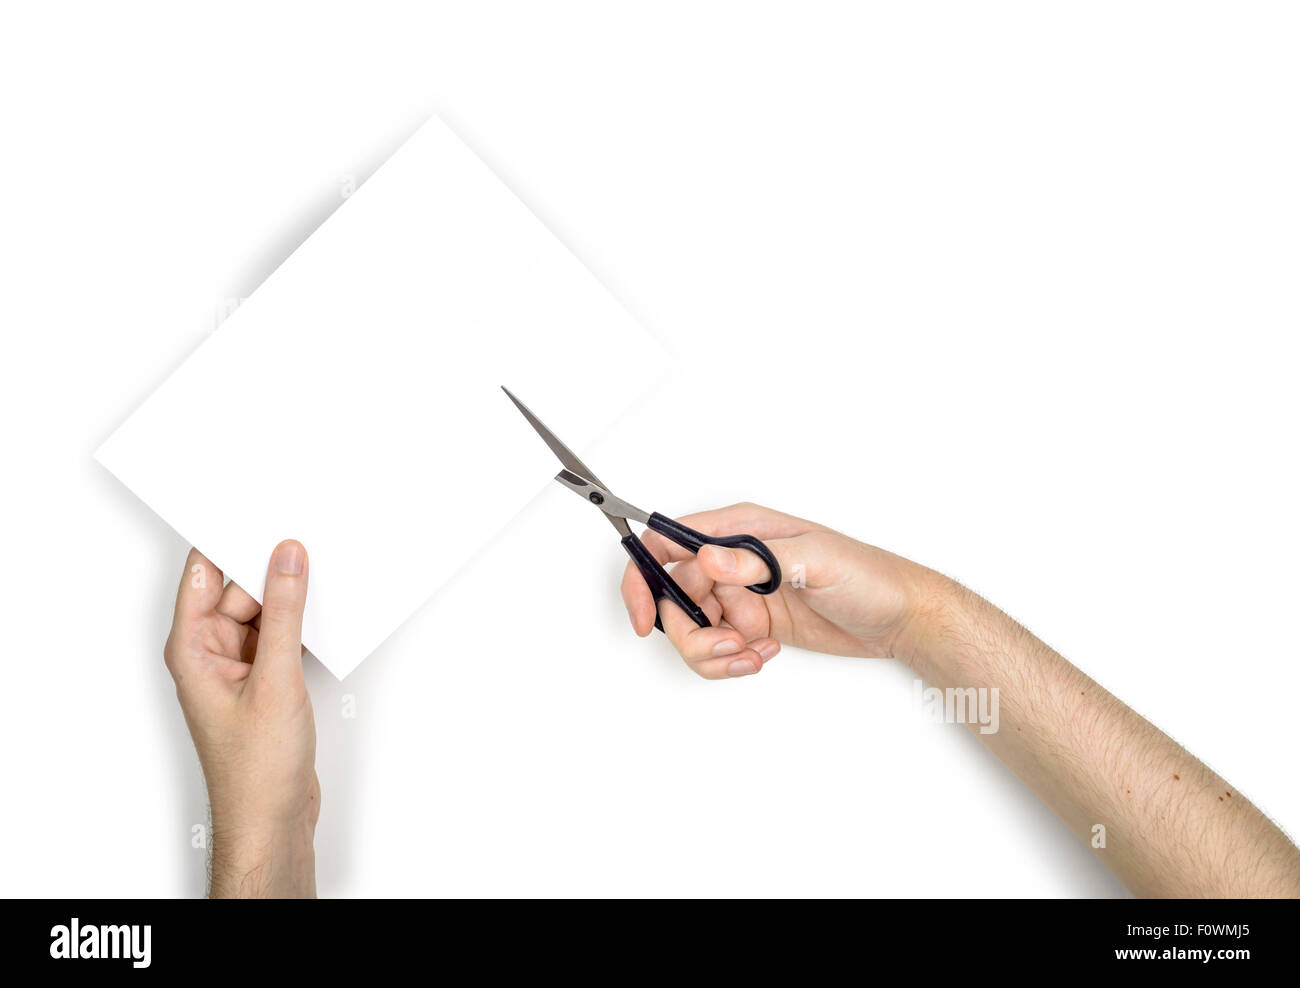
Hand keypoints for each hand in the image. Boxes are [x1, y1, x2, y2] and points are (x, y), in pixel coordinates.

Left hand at [164, 540, 317, 896]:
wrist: (272, 819)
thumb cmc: (254, 769)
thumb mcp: (276, 679)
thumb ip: (285, 613)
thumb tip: (287, 558)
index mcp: (192, 647)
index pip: (203, 573)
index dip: (227, 539)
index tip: (259, 512)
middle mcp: (210, 653)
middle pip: (240, 588)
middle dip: (271, 568)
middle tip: (308, 544)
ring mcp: (239, 667)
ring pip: (265, 611)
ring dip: (291, 601)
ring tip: (323, 581)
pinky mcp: (264, 681)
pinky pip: (281, 635)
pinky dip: (301, 626)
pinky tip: (324, 619)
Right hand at [621, 503, 926, 678]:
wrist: (900, 616)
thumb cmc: (868, 575)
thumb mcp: (814, 560)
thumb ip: (757, 559)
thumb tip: (709, 556)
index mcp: (741, 528)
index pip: (668, 543)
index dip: (643, 578)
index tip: (644, 618)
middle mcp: (734, 559)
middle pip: (673, 596)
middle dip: (689, 631)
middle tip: (727, 646)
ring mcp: (742, 594)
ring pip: (692, 627)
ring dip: (712, 651)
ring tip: (752, 653)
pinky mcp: (752, 625)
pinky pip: (718, 648)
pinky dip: (731, 661)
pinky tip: (765, 655)